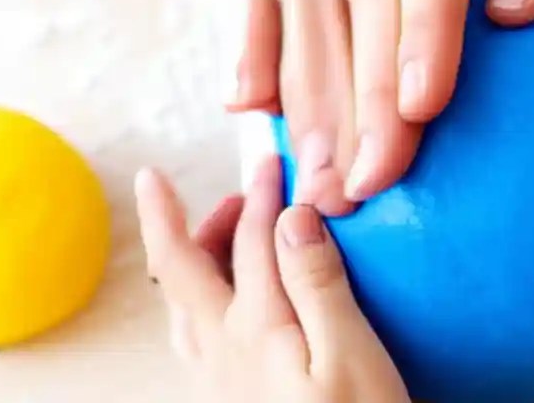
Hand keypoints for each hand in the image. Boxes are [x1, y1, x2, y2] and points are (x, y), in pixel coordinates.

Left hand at [135, 159, 407, 402]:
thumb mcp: (350, 354)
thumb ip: (317, 282)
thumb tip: (292, 214)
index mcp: (254, 329)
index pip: (250, 238)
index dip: (265, 190)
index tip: (283, 155)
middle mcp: (222, 350)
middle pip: (186, 269)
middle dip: (201, 216)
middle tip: (242, 184)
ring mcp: (219, 378)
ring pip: (183, 303)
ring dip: (192, 255)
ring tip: (222, 229)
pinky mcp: (228, 399)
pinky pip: (192, 335)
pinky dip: (197, 298)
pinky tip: (222, 305)